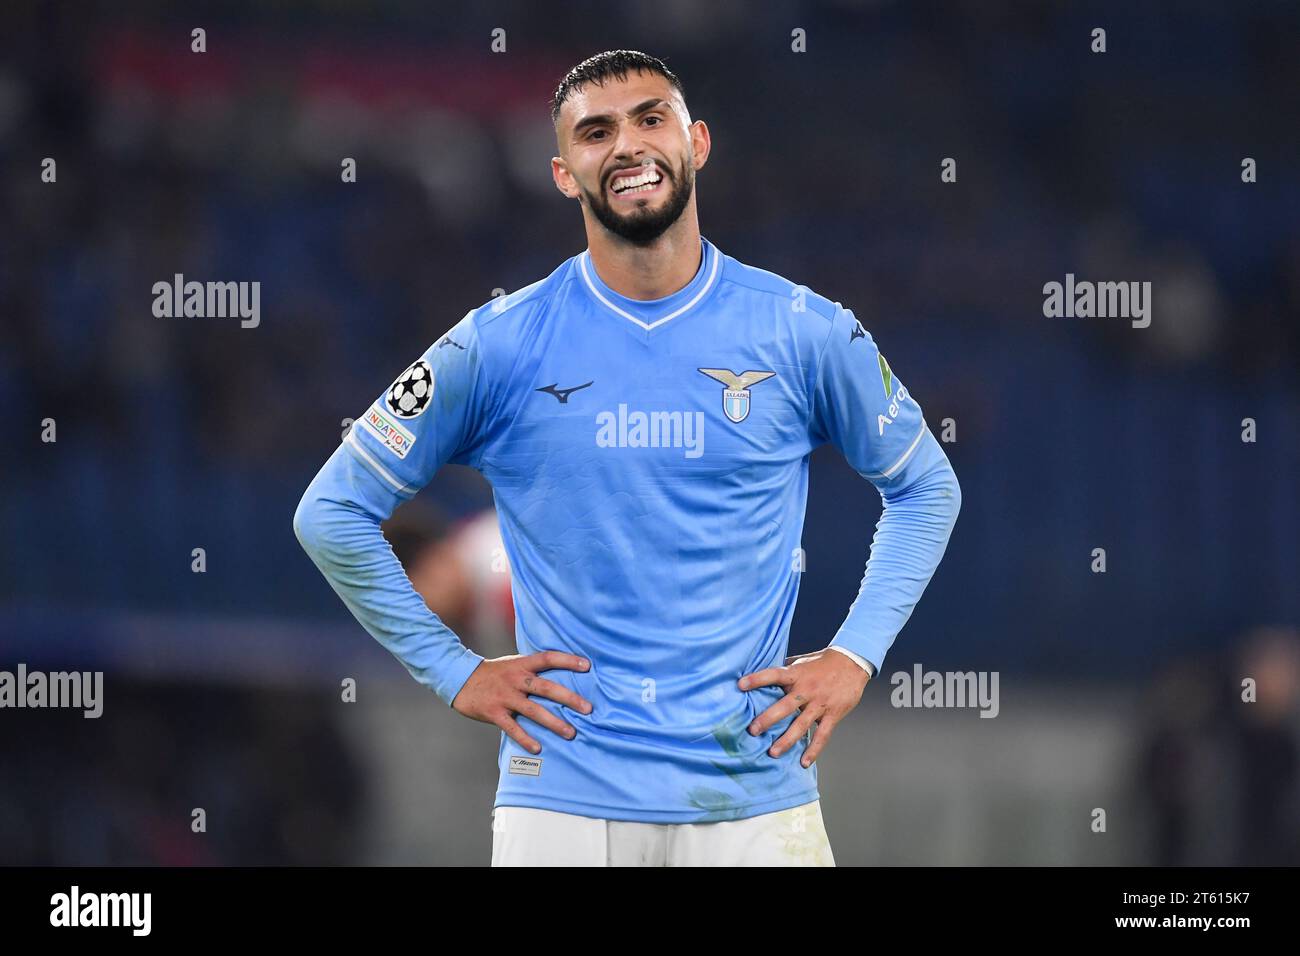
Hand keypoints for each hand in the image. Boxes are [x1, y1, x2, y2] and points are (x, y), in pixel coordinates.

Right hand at [452, 651, 593, 754]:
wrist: (460, 678)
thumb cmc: (493, 673)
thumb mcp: (513, 663)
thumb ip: (532, 669)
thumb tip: (560, 674)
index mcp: (521, 664)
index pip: (548, 658)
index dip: (568, 660)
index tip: (587, 666)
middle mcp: (516, 679)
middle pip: (546, 688)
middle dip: (568, 698)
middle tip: (588, 708)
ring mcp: (505, 697)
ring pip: (533, 710)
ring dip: (554, 722)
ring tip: (571, 733)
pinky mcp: (494, 712)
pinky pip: (512, 728)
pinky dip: (525, 738)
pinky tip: (538, 748)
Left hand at [738, 649, 870, 767]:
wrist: (852, 662)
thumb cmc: (823, 661)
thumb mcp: (801, 661)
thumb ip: (784, 668)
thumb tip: (762, 671)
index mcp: (797, 674)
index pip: (774, 675)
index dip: (757, 679)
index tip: (740, 685)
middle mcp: (807, 690)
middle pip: (785, 706)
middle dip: (768, 719)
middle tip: (753, 730)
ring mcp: (820, 703)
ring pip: (801, 725)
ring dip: (787, 740)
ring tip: (773, 752)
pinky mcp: (833, 714)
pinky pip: (822, 735)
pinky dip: (814, 750)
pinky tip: (804, 762)